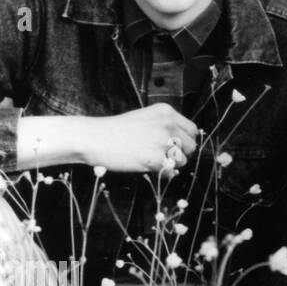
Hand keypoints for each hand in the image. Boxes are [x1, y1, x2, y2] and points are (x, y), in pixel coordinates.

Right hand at [80, 104, 198, 173]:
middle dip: (181, 154)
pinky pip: (170, 171)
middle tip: (164, 156)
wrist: (93, 138)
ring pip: (183, 160)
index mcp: (167, 112)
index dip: (185, 141)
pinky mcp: (155, 158)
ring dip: (172, 164)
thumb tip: (183, 148)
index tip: (174, 147)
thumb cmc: (116, 130)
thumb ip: (165, 128)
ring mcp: (163, 141)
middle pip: (191, 146)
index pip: (192, 130)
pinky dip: (163, 173)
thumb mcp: (145, 119)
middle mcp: (169, 124)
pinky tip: (149, 167)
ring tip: (152, 160)